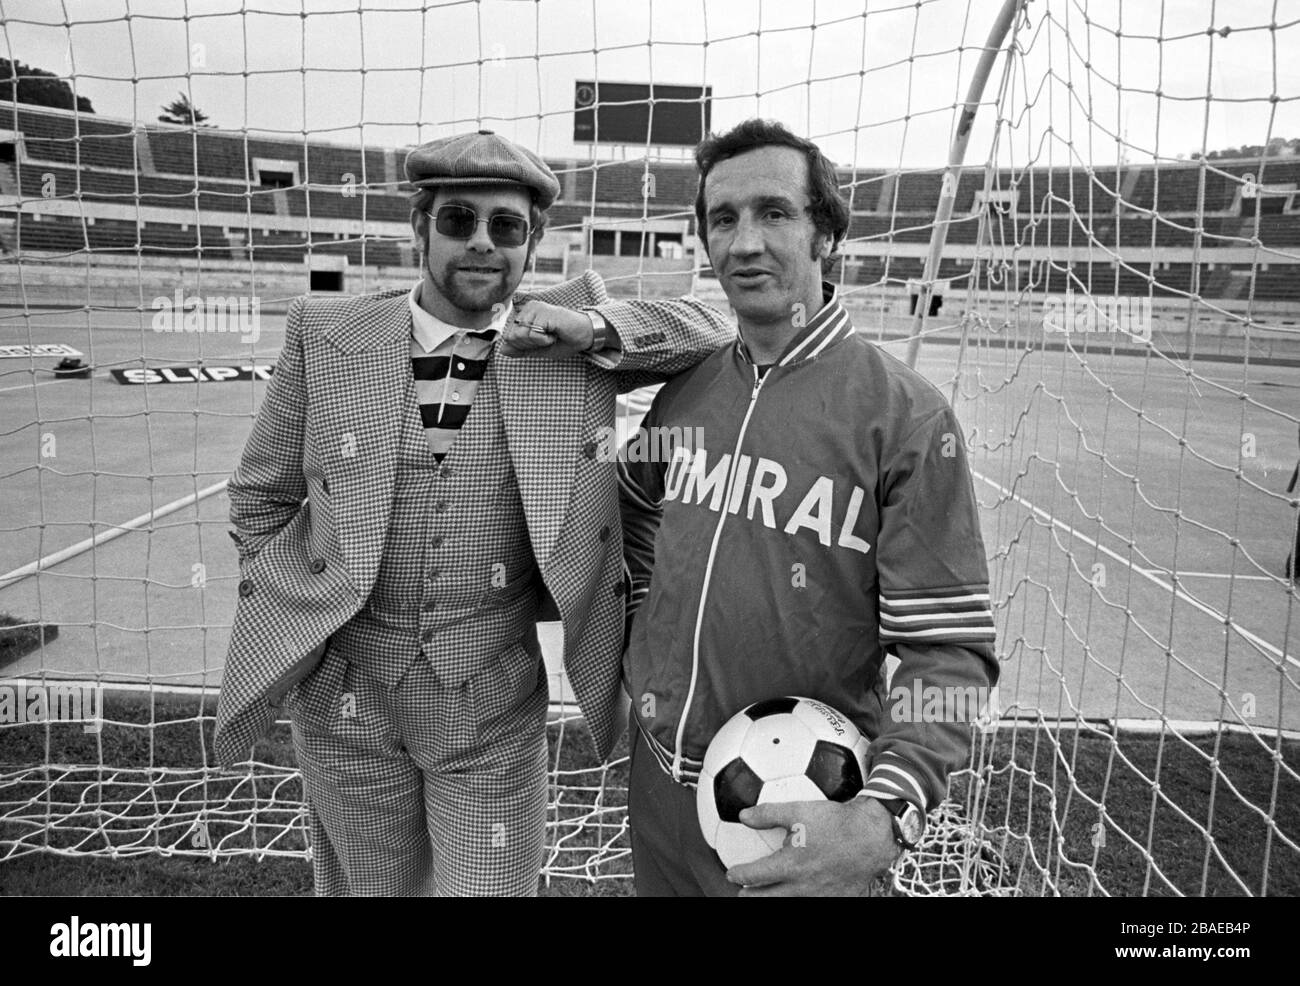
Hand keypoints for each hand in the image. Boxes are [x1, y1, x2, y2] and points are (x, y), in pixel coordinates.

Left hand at [500, 300, 594, 358]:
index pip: (509, 336)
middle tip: (547, 339)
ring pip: (521, 335)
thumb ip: (521, 349)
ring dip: (538, 342)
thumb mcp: (539, 349)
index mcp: (526, 314)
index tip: (541, 342)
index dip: (524, 346)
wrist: (585, 336)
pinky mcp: (544, 312)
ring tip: (552, 335)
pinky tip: (555, 333)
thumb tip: (502, 350)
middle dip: (530, 345)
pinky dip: (544, 340)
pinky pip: (533, 334)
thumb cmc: (564, 340)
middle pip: (513, 336)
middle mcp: (529, 308)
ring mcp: (536, 308)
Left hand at [725, 797, 900, 896]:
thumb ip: (768, 813)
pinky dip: (800, 900)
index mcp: (788, 866)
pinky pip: (814, 902)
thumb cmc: (835, 822)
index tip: (732, 873)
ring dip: (774, 900)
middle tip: (743, 894)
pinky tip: (799, 894)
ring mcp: (819, 895)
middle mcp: (801, 886)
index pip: (754, 876)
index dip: (739, 875)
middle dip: (751, 897)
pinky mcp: (835, 897)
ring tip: (766, 897)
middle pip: (767, 898)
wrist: (871, 837)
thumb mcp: (798, 810)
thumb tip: (743, 815)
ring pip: (788, 904)